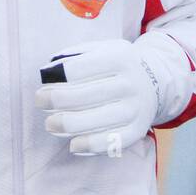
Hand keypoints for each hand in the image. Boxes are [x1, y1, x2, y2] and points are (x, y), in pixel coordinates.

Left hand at [34, 39, 161, 155]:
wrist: (156, 81)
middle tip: (40, 102)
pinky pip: (111, 142)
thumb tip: (48, 72)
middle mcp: (129, 83)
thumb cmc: (115, 65)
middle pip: (84, 95)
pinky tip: (73, 144)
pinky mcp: (137, 130)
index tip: (43, 82)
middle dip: (55, 100)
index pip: (79, 69)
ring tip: (50, 124)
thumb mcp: (102, 49)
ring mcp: (134, 108)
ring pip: (95, 121)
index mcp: (118, 58)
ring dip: (66, 125)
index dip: (56, 77)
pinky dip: (89, 146)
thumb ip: (75, 55)